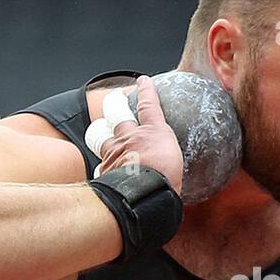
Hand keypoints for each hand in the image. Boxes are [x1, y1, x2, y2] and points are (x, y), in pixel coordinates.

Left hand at [94, 75, 184, 193]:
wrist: (142, 197)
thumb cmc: (166, 182)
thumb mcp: (177, 168)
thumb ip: (172, 164)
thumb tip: (179, 178)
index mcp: (152, 133)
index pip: (149, 105)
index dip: (146, 91)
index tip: (143, 82)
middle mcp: (130, 138)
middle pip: (116, 112)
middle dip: (115, 103)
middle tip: (116, 102)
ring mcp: (114, 152)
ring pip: (100, 135)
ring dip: (101, 132)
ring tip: (103, 134)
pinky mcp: (104, 169)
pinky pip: (100, 163)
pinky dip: (102, 165)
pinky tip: (104, 169)